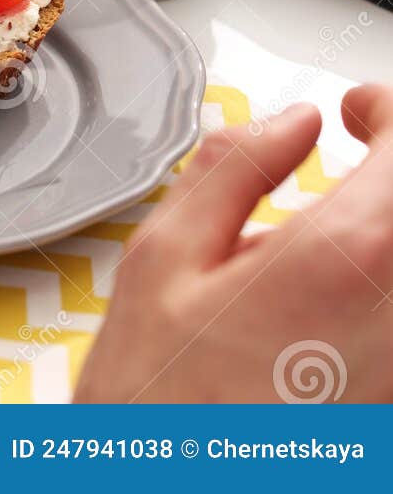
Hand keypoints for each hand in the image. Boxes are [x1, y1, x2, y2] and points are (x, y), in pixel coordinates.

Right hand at [74, 86, 392, 402]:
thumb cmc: (157, 415)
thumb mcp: (162, 262)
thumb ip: (231, 169)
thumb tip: (289, 128)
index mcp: (349, 257)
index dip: (389, 111)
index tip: (354, 114)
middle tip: (359, 157)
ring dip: (384, 234)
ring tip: (338, 237)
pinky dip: (378, 293)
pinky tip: (336, 303)